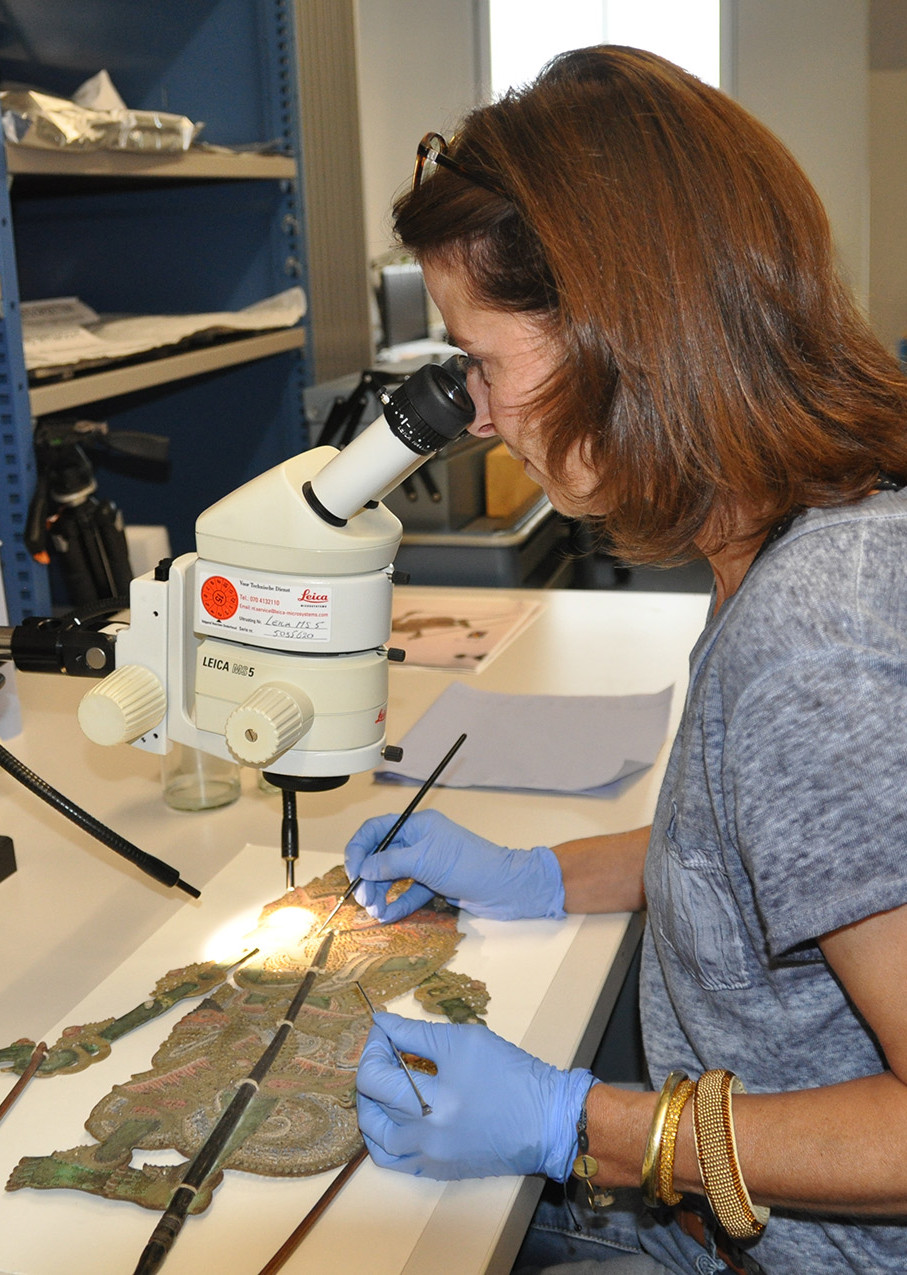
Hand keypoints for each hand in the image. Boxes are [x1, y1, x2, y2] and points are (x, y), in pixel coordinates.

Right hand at [344, 810, 564, 922]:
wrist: (504, 887)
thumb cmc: (469, 864)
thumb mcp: (425, 860)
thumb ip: (390, 863)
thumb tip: (363, 868)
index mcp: (416, 825)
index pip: (377, 830)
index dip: (359, 848)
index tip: (351, 870)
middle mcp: (419, 842)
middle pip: (382, 856)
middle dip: (369, 877)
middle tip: (363, 898)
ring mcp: (427, 864)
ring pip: (393, 878)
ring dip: (380, 894)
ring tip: (376, 911)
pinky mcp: (435, 884)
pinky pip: (408, 893)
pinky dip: (397, 904)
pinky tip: (388, 915)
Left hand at [356, 1011, 593, 1180]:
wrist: (547, 1120)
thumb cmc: (511, 1073)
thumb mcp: (465, 1040)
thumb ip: (416, 1033)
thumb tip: (381, 1022)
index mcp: (435, 1100)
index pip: (376, 1076)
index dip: (373, 1047)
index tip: (383, 1031)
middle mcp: (427, 1135)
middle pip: (372, 1106)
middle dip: (369, 1072)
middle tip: (383, 1052)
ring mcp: (431, 1158)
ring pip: (376, 1139)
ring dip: (371, 1108)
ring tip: (383, 1085)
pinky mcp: (439, 1171)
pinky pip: (395, 1161)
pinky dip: (384, 1137)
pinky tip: (392, 1116)